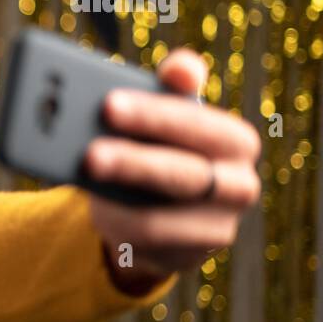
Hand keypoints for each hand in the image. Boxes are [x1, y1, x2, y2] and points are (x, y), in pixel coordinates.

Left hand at [82, 47, 261, 290]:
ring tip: (84, 178)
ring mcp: (219, 224)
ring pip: (161, 214)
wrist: (166, 213)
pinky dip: (117, 223)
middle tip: (89, 151)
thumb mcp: (165, 119)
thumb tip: (182, 66)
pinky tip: (94, 208)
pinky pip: (147, 241)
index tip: (108, 104)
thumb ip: (170, 90)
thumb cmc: (161, 149)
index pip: (197, 124)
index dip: (152, 115)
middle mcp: (238, 184)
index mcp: (234, 141)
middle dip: (132, 161)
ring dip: (118, 200)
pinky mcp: (191, 255)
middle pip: (182, 173)